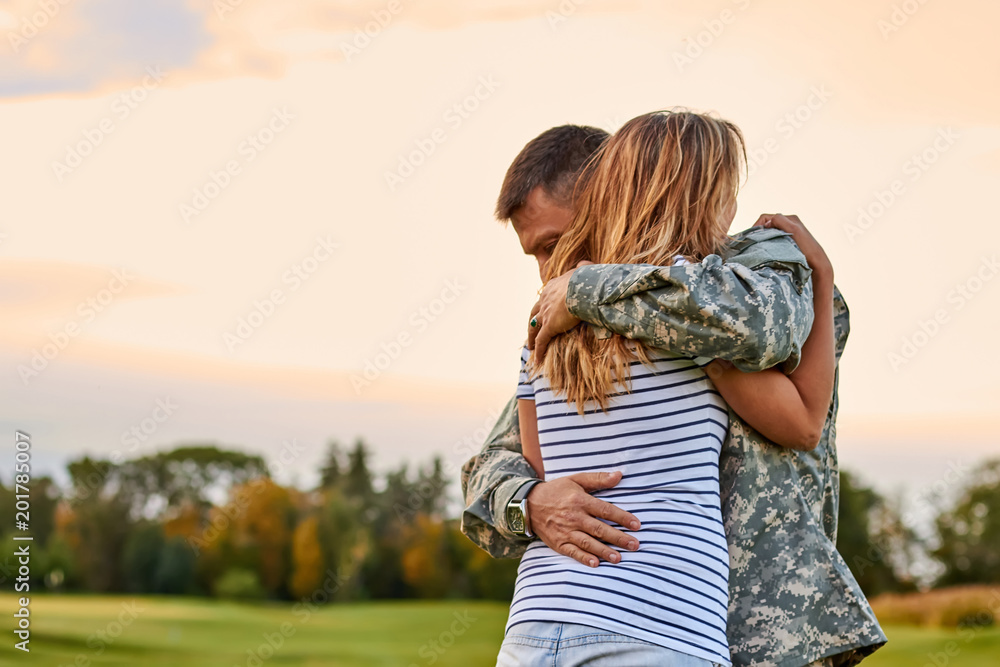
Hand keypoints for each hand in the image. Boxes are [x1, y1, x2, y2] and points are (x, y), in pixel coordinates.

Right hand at [526, 471, 640, 567]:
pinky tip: (595, 564)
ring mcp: (565, 531)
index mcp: (580, 500)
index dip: (622, 517)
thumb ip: (598, 479)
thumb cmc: (557, 490)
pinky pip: (572, 552)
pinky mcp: (558, 543)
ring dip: (604, 551)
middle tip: (635, 545)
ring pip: (587, 543)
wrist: (529, 503)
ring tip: (619, 558)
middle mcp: (574, 517)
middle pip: (599, 529)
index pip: (605, 510)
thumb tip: (619, 475)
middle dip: (618, 538)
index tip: (637, 525)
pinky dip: (584, 558)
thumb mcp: (576, 479)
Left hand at [527, 261, 592, 361]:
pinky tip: (537, 360)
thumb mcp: (584, 270)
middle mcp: (545, 300)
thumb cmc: (586, 279)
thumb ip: (583, 267)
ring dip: (532, 338)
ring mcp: (546, 314)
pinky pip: (541, 342)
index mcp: (552, 287)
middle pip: (534, 313)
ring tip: (531, 347)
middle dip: (532, 322)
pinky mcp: (549, 327)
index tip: (542, 311)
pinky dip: (539, 351)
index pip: (544, 298)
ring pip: (534, 328)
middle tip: (532, 330)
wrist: (581, 289)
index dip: (543, 306)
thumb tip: (585, 263)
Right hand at [754, 214, 832, 280]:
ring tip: (759, 246)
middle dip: (759, 231)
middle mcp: (790, 223)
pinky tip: (767, 249)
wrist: (817, 263)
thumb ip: (780, 221)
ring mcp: (789, 232)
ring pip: (770, 231)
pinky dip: (768, 241)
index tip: (750, 237)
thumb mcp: (794, 230)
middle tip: (753, 242)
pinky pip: (774, 238)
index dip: (756, 226)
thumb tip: (767, 222)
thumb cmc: (807, 248)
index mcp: (790, 218)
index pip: (766, 217)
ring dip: (763, 237)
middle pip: (767, 224)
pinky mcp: (789, 241)